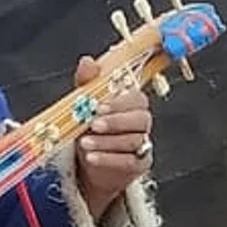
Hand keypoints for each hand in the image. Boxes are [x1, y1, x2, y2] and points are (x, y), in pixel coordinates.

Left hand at [73, 59, 153, 220]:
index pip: (137, 99)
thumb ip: (88, 83)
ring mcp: (142, 144)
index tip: (99, 107)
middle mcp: (141, 123)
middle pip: (141, 119)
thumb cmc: (90, 129)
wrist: (89, 164)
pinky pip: (128, 162)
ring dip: (107, 142)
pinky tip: (91, 157)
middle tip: (94, 125)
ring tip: (84, 143)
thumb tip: (88, 62)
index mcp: (131, 104)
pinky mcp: (138, 164)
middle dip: (116, 122)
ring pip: (133, 141)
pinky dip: (109, 159)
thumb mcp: (84, 104)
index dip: (120, 103)